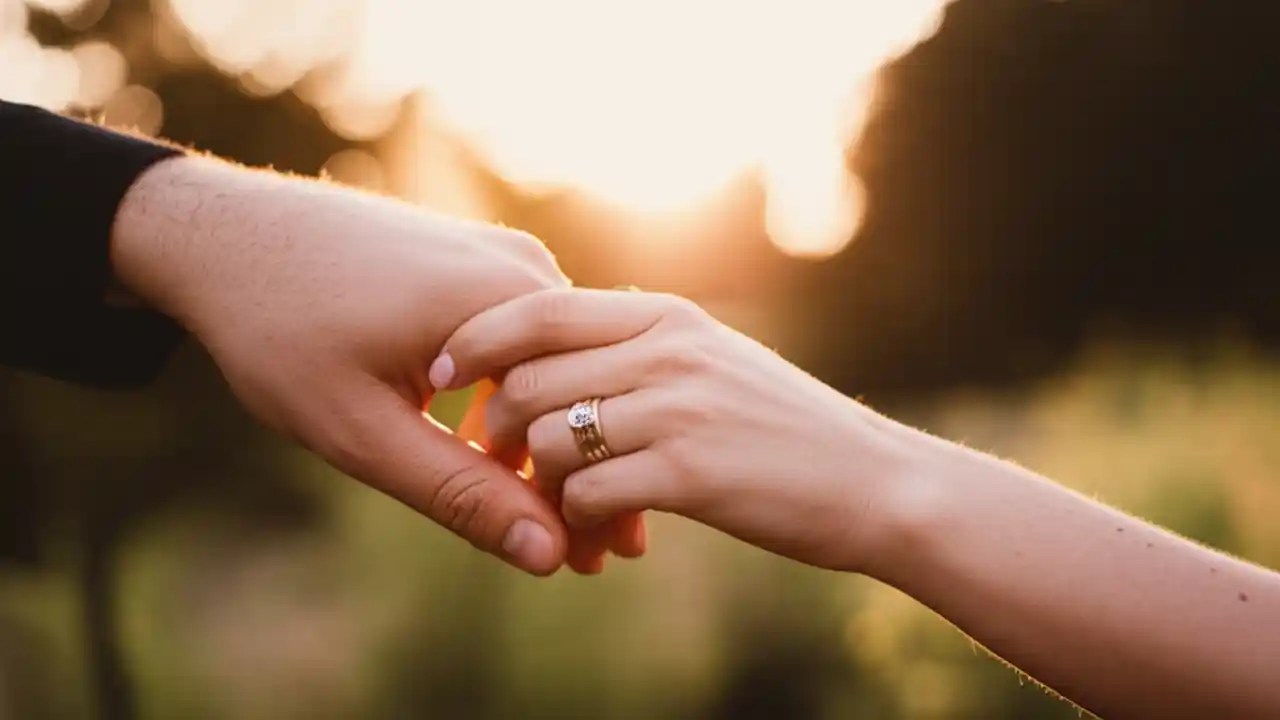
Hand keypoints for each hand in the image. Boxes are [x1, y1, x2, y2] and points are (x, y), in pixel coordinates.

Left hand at [110, 156, 577, 573]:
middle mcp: (522, 265)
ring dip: (546, 434)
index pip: (585, 413)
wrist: (222, 233)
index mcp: (505, 299)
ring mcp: (501, 255)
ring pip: (550, 365)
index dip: (593, 496)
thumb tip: (546, 554)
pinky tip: (492, 447)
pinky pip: (520, 340)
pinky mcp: (477, 258)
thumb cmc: (280, 328)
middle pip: (577, 387)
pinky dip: (516, 395)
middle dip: (577, 471)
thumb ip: (459, 493)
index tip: (593, 561)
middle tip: (580, 553)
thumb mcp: (363, 430)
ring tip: (535, 509)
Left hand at [432, 288, 913, 571]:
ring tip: (562, 517)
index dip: (475, 339)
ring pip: (550, 438)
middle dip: (492, 428)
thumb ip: (640, 349)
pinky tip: (603, 540)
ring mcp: (680, 408)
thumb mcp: (713, 362)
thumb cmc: (782, 429)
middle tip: (490, 468)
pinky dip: (577, 521)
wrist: (873, 481)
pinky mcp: (692, 472)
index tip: (439, 373)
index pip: (539, 307)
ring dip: (537, 486)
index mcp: (666, 316)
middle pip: (529, 376)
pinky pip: (588, 493)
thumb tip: (555, 355)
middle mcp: (668, 349)